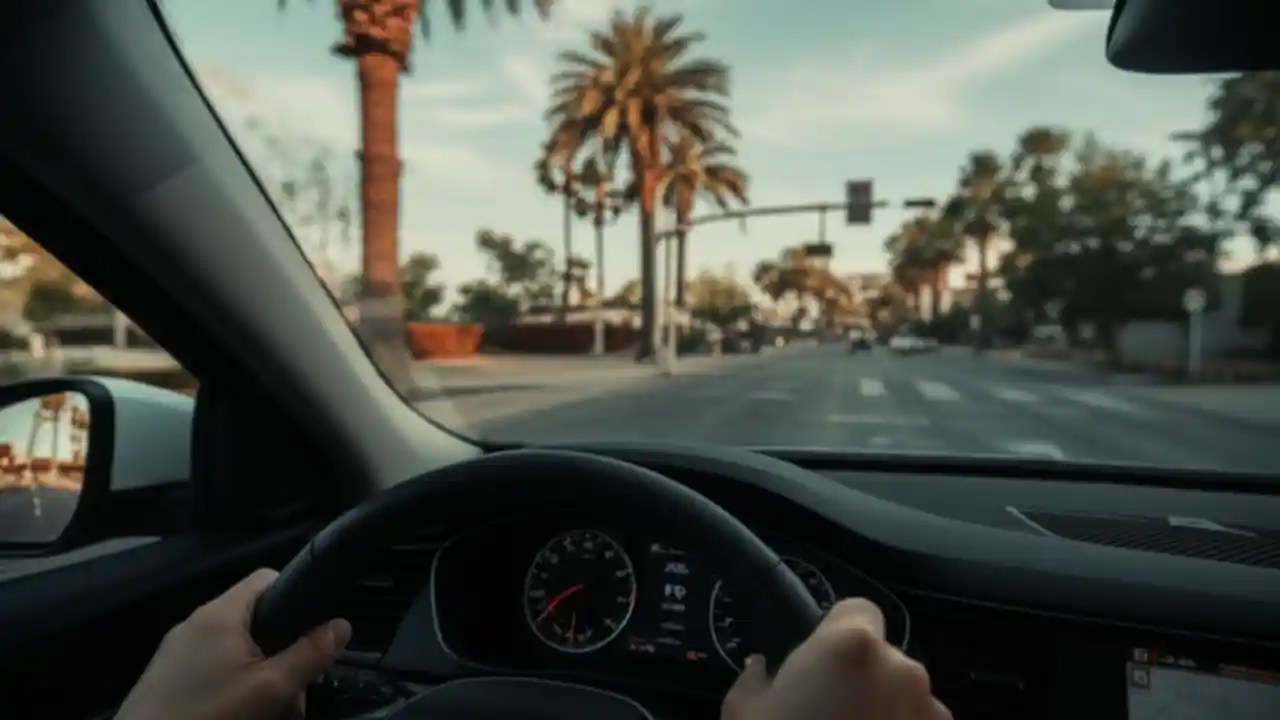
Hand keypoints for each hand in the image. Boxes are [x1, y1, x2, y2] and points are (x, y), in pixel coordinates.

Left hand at [115, 568, 351, 719]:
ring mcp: (177, 651)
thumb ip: (310, 655)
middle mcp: (196, 623)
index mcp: (220, 614)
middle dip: (285, 653)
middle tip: (298, 694)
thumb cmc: (209, 715)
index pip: (267, 578)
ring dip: (264, 674)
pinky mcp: (167, 677)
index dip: (297, 597)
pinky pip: (214, 667)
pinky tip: (244, 714)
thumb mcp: (270, 689)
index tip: (313, 634)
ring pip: (236, 649)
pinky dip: (237, 684)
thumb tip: (342, 625)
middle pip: (255, 620)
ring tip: (275, 712)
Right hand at [722, 598, 950, 719]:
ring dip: (888, 717)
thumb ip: (757, 681)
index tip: (819, 664)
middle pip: (887, 661)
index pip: (859, 610)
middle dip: (864, 682)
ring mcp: (931, 717)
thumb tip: (764, 669)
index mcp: (850, 647)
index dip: (838, 633)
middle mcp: (903, 672)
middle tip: (829, 716)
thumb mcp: (742, 714)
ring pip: (908, 702)